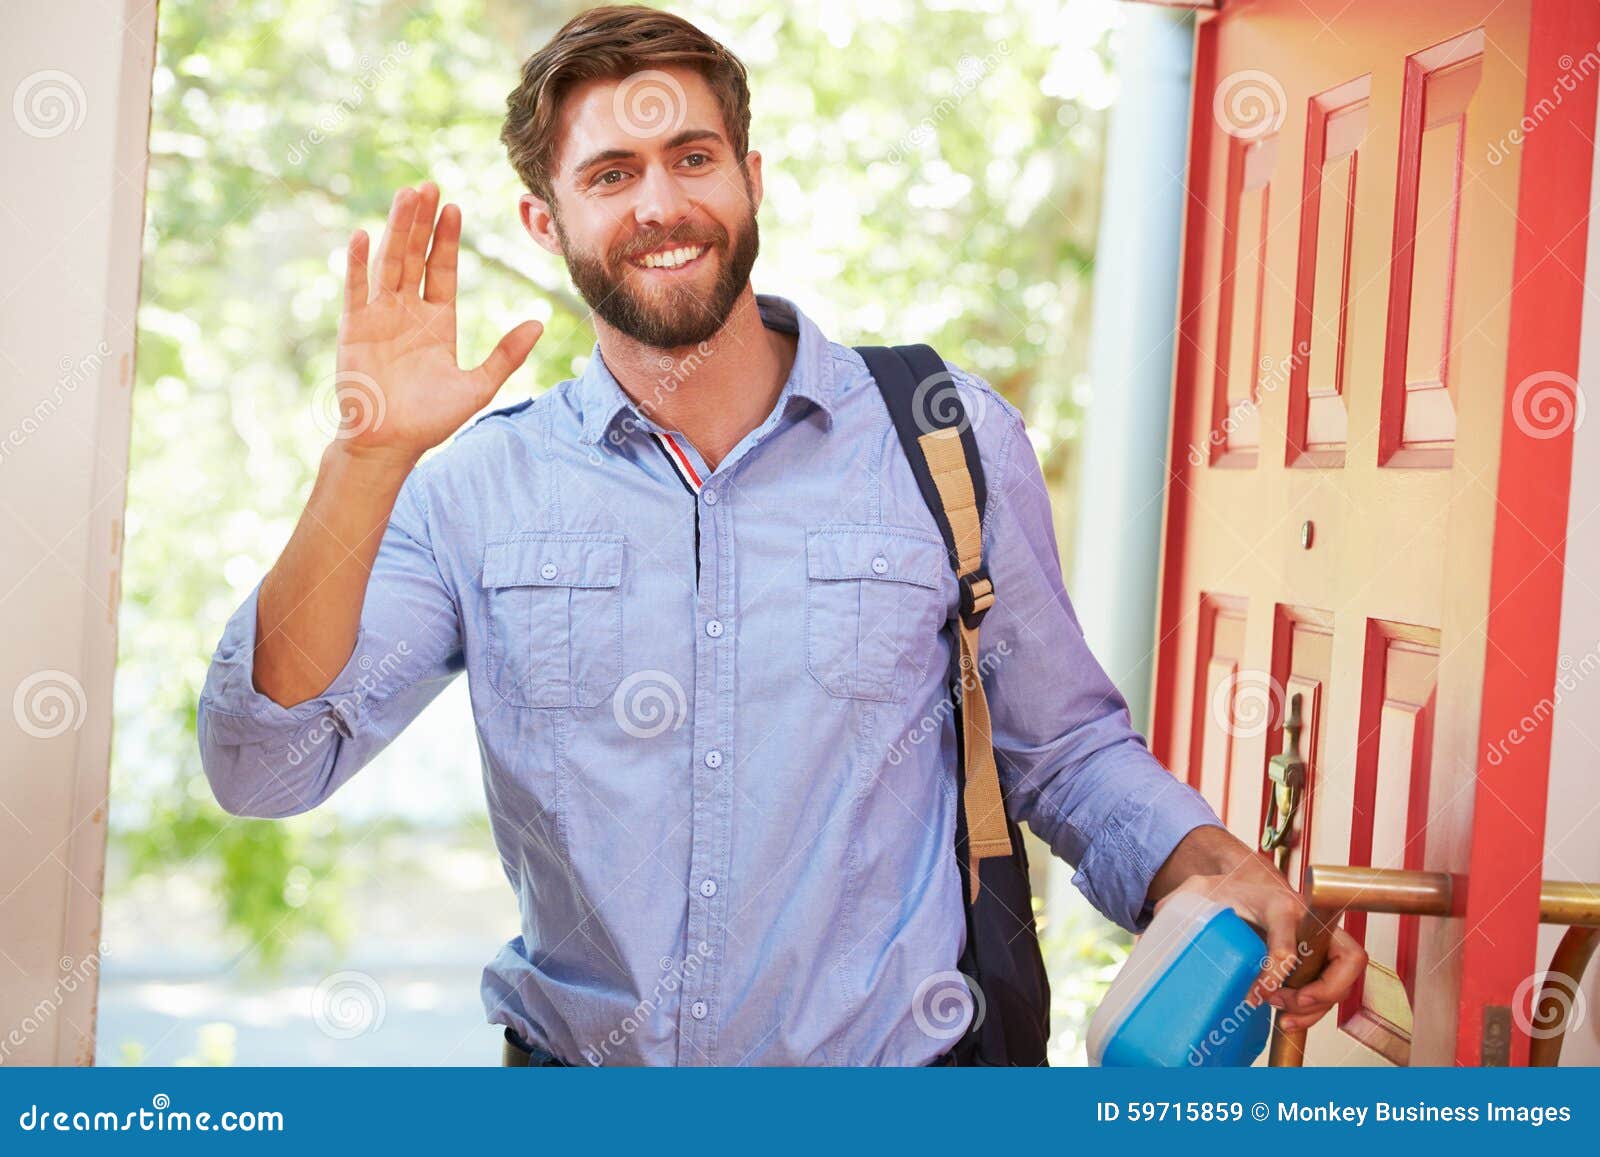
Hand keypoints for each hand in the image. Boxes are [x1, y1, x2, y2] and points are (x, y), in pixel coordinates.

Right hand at [334, 181, 544, 460]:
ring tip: (405, 195)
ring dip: (396, 229)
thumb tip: (539, 324)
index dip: (447, 239)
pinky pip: (356, 289)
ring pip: (388, 263)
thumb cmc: (431, 420)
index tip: (454, 207)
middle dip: (421, 221)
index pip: (443, 269)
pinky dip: (358, 263)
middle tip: (429, 184)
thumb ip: (506, 354)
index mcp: (437, 321)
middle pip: (415, 256)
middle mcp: (407, 311)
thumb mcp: (478, 385)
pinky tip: (363, 235)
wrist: (390, 444)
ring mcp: (379, 316)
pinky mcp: (354, 328)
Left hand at [1153, 845, 1366, 1032]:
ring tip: (1281, 1015)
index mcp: (1279, 904)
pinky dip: (1315, 1009)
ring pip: (1342, 979)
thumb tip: (1158, 925)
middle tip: (1282, 1004)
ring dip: (1316, 1007)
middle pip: (1345, 959)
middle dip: (1322, 991)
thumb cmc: (1225, 889)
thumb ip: (1179, 904)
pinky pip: (1331, 987)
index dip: (1278, 968)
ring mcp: (1319, 941)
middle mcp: (1309, 922)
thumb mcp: (1200, 891)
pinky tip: (1287, 1019)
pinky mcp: (1318, 959)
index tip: (1259, 993)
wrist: (1242, 883)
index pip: (1289, 936)